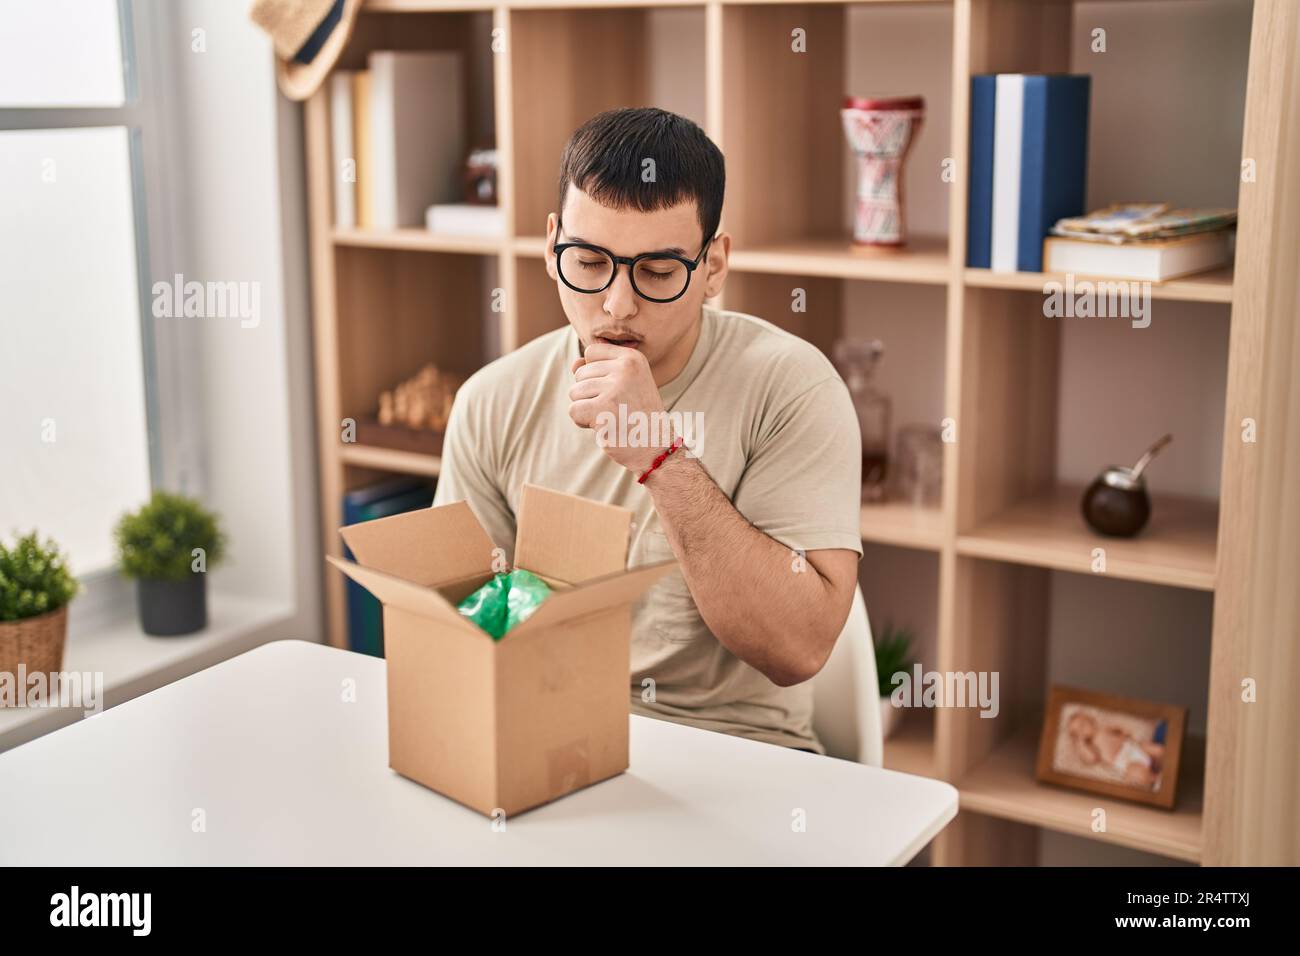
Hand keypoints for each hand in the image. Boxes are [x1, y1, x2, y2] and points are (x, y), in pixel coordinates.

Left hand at [568, 342, 672, 473]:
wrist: (655, 447)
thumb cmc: (637, 414)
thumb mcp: (624, 383)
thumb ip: (598, 369)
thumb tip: (574, 364)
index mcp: (633, 358)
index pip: (591, 352)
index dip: (594, 373)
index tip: (615, 390)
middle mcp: (625, 368)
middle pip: (580, 374)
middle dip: (589, 394)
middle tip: (615, 408)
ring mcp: (615, 389)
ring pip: (574, 392)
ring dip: (586, 408)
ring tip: (610, 416)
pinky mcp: (603, 410)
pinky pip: (574, 410)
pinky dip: (582, 422)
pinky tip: (603, 426)